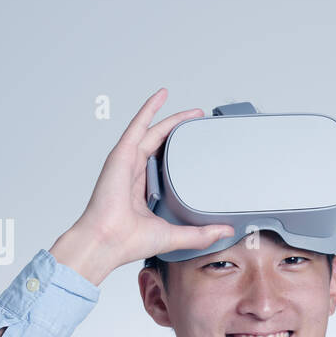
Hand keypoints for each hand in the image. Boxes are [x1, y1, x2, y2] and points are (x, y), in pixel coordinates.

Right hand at [51, 88, 233, 285]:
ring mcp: (127, 162)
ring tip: (193, 112)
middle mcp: (135, 173)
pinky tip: (162, 96)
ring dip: (171, 119)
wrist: (109, 240)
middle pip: (161, 144)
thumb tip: (226, 232)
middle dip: (180, 131)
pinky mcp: (122, 154)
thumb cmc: (130, 241)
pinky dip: (149, 109)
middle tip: (200, 123)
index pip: (164, 165)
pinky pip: (137, 126)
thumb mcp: (176, 235)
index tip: (198, 148)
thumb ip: (201, 234)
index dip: (180, 153)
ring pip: (152, 132)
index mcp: (144, 190)